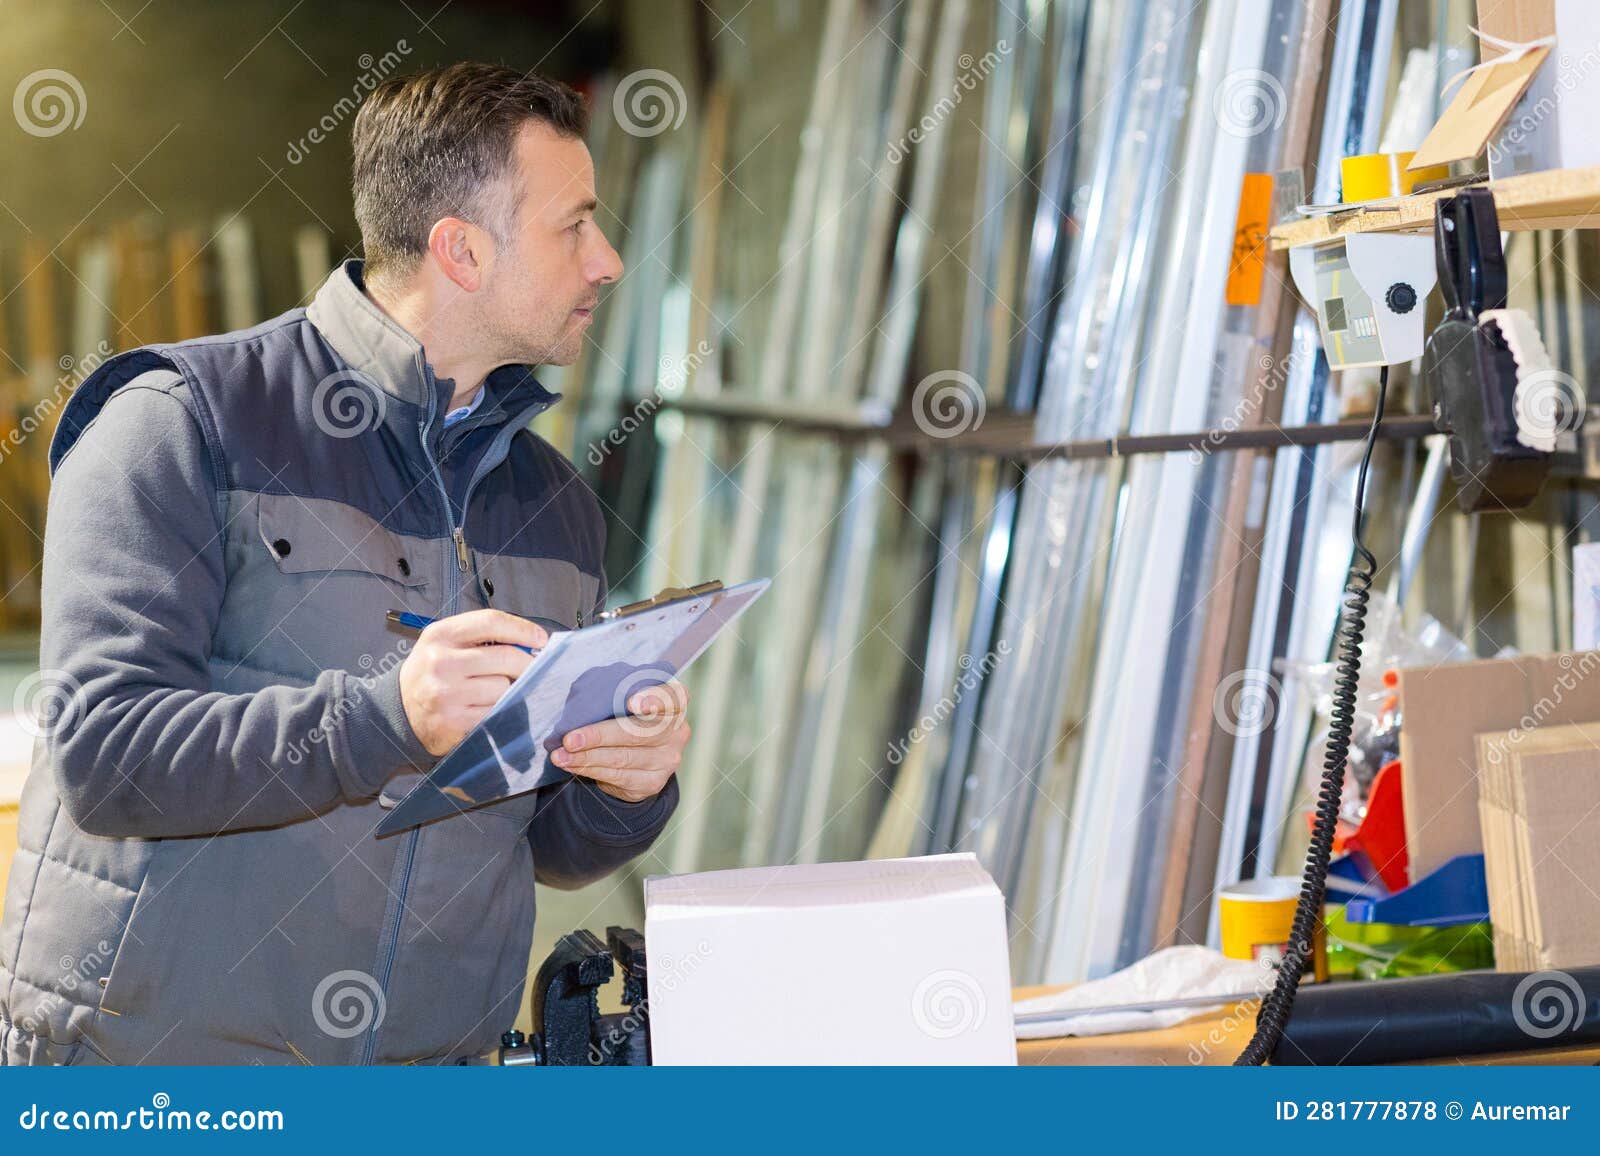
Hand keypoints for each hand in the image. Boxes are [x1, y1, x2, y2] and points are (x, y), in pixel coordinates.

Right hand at [400, 609, 547, 754]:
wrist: (398, 710)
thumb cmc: (432, 673)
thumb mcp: (445, 644)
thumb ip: (482, 638)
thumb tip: (531, 644)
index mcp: (440, 634)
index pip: (491, 622)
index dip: (523, 629)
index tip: (541, 639)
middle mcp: (441, 661)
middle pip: (506, 657)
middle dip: (525, 664)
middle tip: (528, 670)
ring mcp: (446, 693)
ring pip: (504, 687)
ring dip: (508, 690)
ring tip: (493, 691)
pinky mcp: (454, 720)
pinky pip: (496, 711)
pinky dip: (499, 709)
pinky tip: (487, 706)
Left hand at [551, 680, 689, 802]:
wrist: (639, 759)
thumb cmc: (628, 719)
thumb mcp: (626, 701)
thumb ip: (614, 697)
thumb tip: (578, 709)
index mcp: (674, 705)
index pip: (672, 697)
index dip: (653, 699)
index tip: (631, 703)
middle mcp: (676, 732)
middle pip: (638, 732)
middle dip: (599, 735)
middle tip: (570, 739)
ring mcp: (667, 760)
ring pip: (623, 758)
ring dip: (586, 757)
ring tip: (561, 756)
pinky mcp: (653, 782)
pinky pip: (618, 776)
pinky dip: (590, 770)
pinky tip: (572, 765)